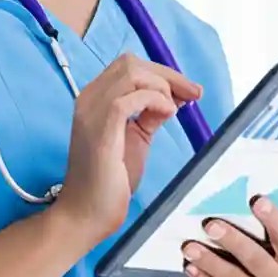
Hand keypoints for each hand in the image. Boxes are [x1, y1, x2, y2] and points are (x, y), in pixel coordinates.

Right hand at [52, 53, 202, 242]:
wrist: (86, 213)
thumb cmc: (109, 180)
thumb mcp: (136, 138)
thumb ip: (150, 114)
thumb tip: (174, 97)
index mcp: (94, 98)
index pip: (129, 66)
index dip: (162, 73)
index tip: (188, 90)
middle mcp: (89, 98)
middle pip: (131, 63)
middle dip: (167, 75)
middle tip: (192, 94)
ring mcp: (91, 112)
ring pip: (131, 73)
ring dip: (162, 87)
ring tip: (173, 111)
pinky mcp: (101, 130)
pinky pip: (130, 98)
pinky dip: (155, 100)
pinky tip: (166, 115)